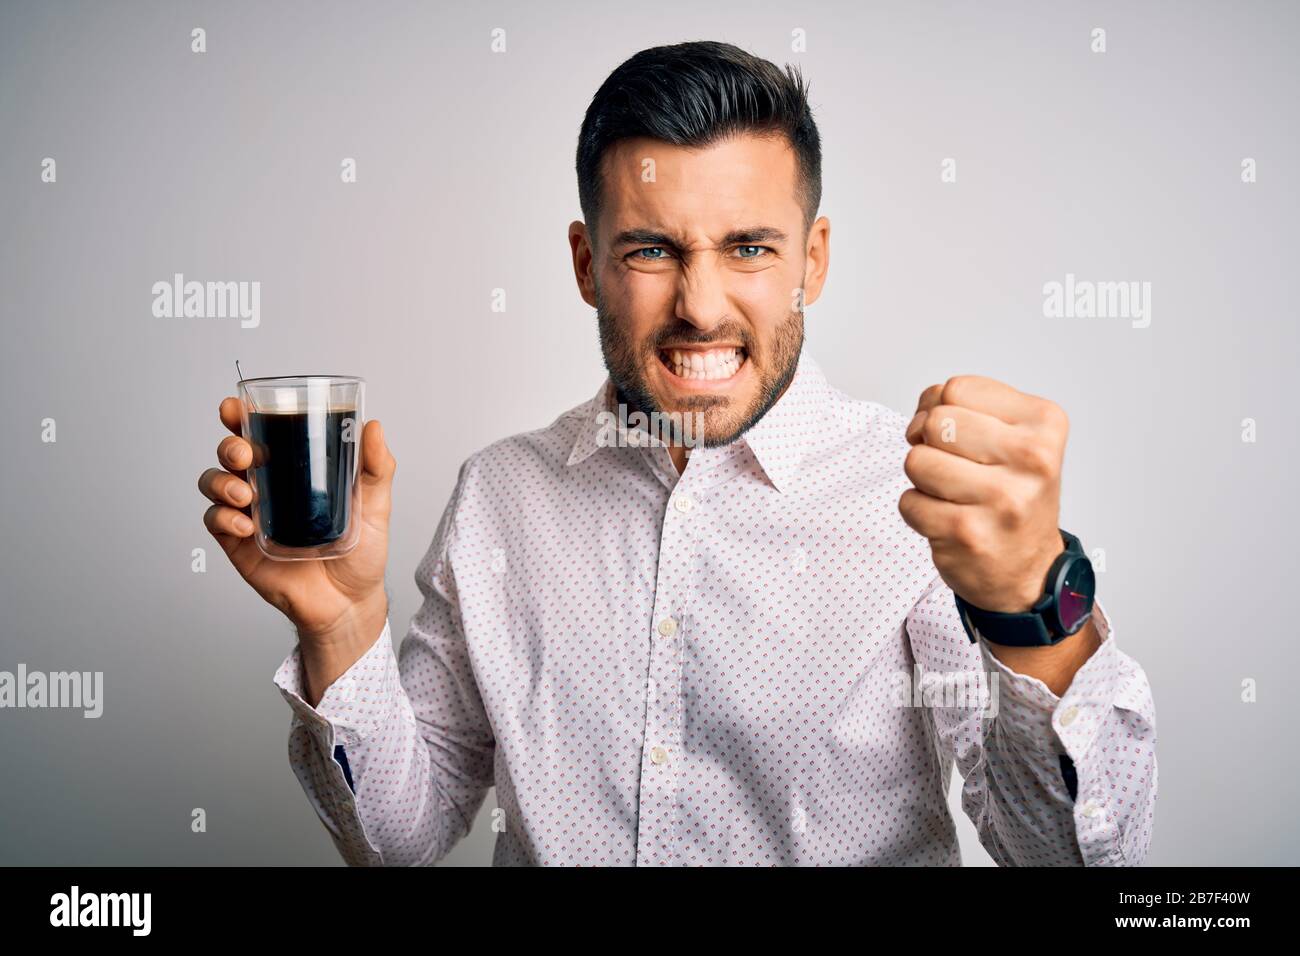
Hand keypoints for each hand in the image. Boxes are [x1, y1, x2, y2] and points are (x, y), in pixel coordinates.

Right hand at [197, 396, 395, 645]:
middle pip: (231, 453)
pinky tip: (244, 525)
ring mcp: (251, 515)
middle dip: (230, 446)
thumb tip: (373, 426)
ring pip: (214, 482)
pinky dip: (223, 518)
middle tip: (245, 454)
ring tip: (246, 496)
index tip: (234, 408)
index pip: (261, 434)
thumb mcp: (376, 505)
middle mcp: (267, 486)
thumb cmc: (361, 552)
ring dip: (221, 482)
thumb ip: (376, 467)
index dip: (240, 416)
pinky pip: (216, 522)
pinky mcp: (239, 545)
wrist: (350, 602)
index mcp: (294, 470)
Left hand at [898, 375, 1068, 612]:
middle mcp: (1031, 459)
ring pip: (916, 460)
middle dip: (928, 442)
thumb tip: (923, 410)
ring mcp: (1001, 498)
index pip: (956, 389)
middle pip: (935, 422)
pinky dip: (918, 510)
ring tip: (954, 494)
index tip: (958, 435)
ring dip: (922, 479)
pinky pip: (908, 501)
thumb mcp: (1015, 437)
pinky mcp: (968, 532)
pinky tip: (949, 520)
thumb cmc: (1013, 495)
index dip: (940, 408)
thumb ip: (967, 408)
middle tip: (951, 465)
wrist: (1030, 571)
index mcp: (1044, 424)